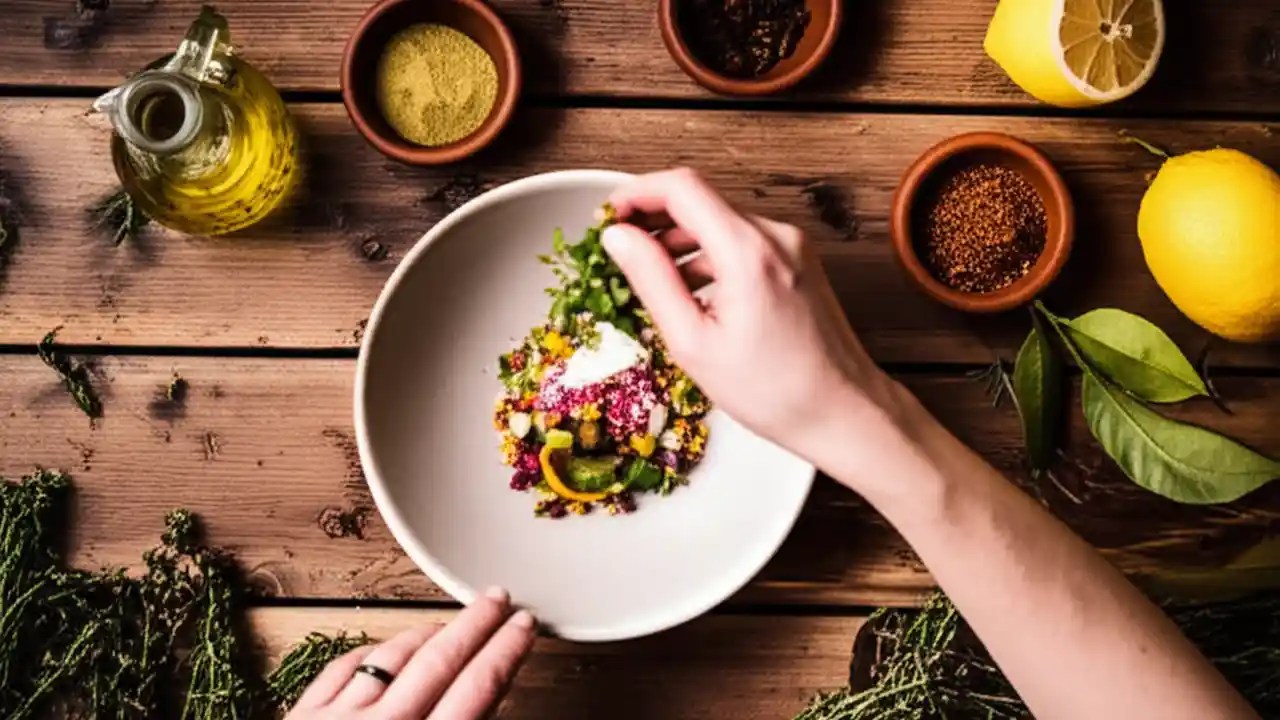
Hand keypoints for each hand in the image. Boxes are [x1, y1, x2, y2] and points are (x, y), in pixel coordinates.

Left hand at [286, 587, 534, 719]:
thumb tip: (488, 711)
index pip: (477, 688)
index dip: (505, 651)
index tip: (523, 626)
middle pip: (440, 661)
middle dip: (475, 624)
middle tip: (497, 598)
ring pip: (392, 657)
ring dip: (426, 634)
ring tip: (448, 624)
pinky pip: (342, 669)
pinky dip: (371, 653)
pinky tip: (382, 650)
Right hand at [603, 169, 908, 468]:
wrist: (843, 410)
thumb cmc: (771, 390)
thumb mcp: (693, 341)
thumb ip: (651, 279)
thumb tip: (618, 237)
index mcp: (747, 251)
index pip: (681, 187)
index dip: (635, 193)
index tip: (607, 216)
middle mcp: (774, 235)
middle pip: (700, 200)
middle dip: (653, 219)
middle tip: (618, 250)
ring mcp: (791, 246)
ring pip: (720, 221)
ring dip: (679, 239)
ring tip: (648, 276)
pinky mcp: (798, 261)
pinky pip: (742, 242)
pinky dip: (708, 255)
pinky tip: (689, 290)